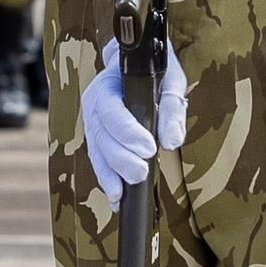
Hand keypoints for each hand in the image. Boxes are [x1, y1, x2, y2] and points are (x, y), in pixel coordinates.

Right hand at [80, 56, 178, 210]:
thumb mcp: (170, 81)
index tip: (149, 148)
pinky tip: (116, 199)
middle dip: (119, 158)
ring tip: (123, 194)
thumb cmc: (157, 73)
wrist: (136, 68)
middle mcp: (93, 105)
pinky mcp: (99, 140)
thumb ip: (172, 109)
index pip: (111, 110)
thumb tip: (172, 141)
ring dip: (110, 174)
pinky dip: (107, 180)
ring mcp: (93, 124)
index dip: (127, 131)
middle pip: (101, 136)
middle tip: (140, 173)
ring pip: (96, 152)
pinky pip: (99, 161)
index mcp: (107, 86)